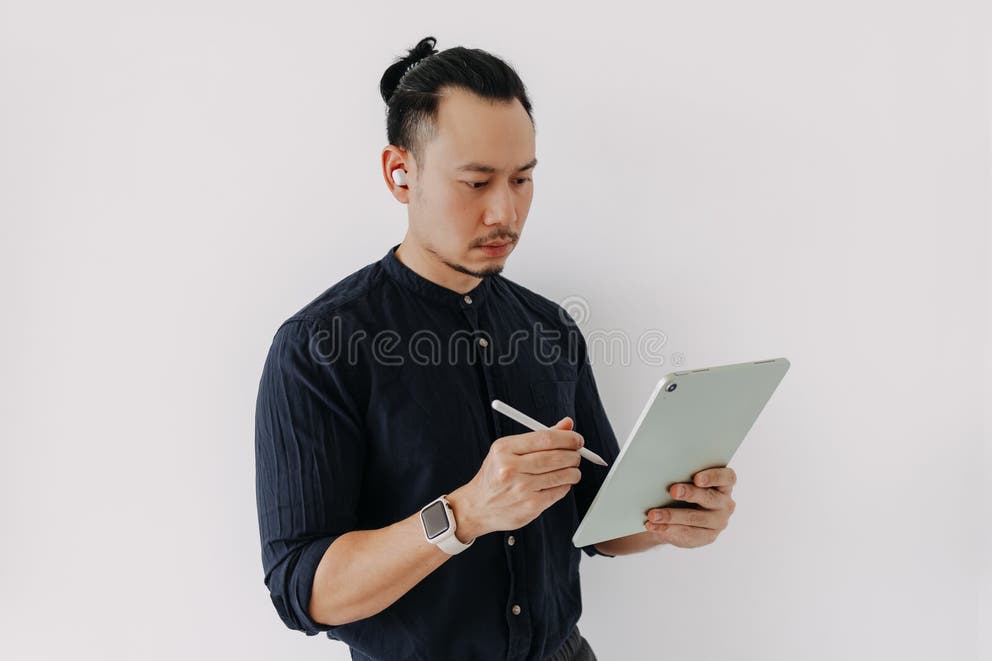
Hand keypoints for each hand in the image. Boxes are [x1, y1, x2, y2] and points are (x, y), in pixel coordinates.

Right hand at [448, 417, 583, 539]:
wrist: (478, 506)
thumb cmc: (495, 475)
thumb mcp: (508, 450)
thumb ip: (539, 437)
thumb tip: (567, 424)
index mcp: (504, 449)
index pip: (545, 438)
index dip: (567, 437)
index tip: (577, 439)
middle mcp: (511, 468)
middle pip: (557, 456)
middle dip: (574, 454)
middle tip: (577, 454)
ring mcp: (521, 489)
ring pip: (563, 475)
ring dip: (573, 471)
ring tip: (571, 470)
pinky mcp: (530, 506)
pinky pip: (560, 491)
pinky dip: (565, 485)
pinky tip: (559, 483)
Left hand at [643, 467, 736, 547]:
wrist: (680, 517)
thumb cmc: (685, 490)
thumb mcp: (687, 481)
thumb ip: (683, 475)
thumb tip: (662, 470)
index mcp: (724, 484)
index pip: (727, 477)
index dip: (714, 477)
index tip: (697, 478)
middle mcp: (725, 503)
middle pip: (710, 497)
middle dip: (690, 493)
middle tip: (673, 491)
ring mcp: (718, 522)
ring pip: (695, 518)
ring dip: (672, 515)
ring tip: (653, 515)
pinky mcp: (707, 537)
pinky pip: (686, 533)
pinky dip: (666, 528)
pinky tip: (653, 525)